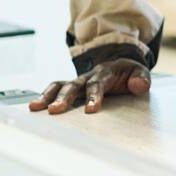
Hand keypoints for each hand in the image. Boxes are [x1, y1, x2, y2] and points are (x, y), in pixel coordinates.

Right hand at [28, 57, 150, 115]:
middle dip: (64, 98)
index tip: (90, 110)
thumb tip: (138, 86)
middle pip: (74, 86)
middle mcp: (88, 76)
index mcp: (105, 73)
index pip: (98, 85)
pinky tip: (34, 106)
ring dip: (47, 95)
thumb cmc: (129, 72)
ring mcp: (78, 81)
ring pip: (60, 85)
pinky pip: (55, 89)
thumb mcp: (140, 73)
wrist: (119, 64)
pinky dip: (44, 96)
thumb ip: (141, 79)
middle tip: (55, 110)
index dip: (94, 97)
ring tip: (36, 107)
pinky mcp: (71, 87)